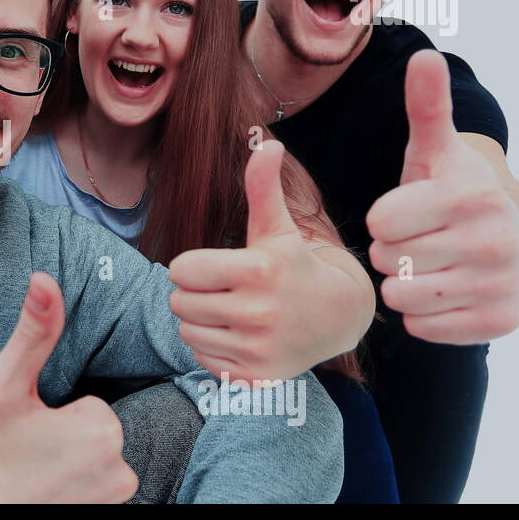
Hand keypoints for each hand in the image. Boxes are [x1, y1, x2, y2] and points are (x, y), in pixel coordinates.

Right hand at [0, 272, 136, 503]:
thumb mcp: (3, 385)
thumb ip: (34, 331)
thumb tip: (45, 281)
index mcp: (102, 430)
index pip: (89, 405)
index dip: (53, 415)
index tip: (23, 432)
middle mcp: (119, 472)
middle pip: (94, 435)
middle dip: (62, 440)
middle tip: (22, 453)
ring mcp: (110, 501)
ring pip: (93, 464)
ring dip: (66, 467)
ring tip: (27, 474)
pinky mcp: (99, 518)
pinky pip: (90, 491)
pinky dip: (69, 492)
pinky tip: (38, 495)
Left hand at [167, 139, 335, 381]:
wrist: (339, 317)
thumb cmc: (296, 265)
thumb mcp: (278, 227)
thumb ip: (263, 188)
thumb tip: (266, 143)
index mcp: (258, 270)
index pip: (180, 270)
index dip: (192, 266)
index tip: (216, 266)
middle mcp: (258, 313)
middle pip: (178, 302)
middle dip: (194, 293)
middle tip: (224, 289)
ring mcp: (257, 348)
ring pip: (186, 331)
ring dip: (200, 321)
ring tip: (231, 311)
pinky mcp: (255, 376)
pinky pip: (202, 358)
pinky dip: (213, 347)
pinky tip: (240, 335)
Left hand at [367, 50, 518, 342]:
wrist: (509, 242)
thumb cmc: (452, 194)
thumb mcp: (435, 151)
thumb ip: (426, 107)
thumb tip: (424, 56)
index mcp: (472, 194)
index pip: (379, 222)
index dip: (383, 219)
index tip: (407, 212)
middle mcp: (495, 239)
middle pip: (387, 259)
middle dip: (392, 252)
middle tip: (419, 240)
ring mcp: (501, 284)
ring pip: (400, 296)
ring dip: (402, 284)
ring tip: (427, 265)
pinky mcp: (500, 322)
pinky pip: (420, 327)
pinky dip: (422, 314)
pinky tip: (443, 291)